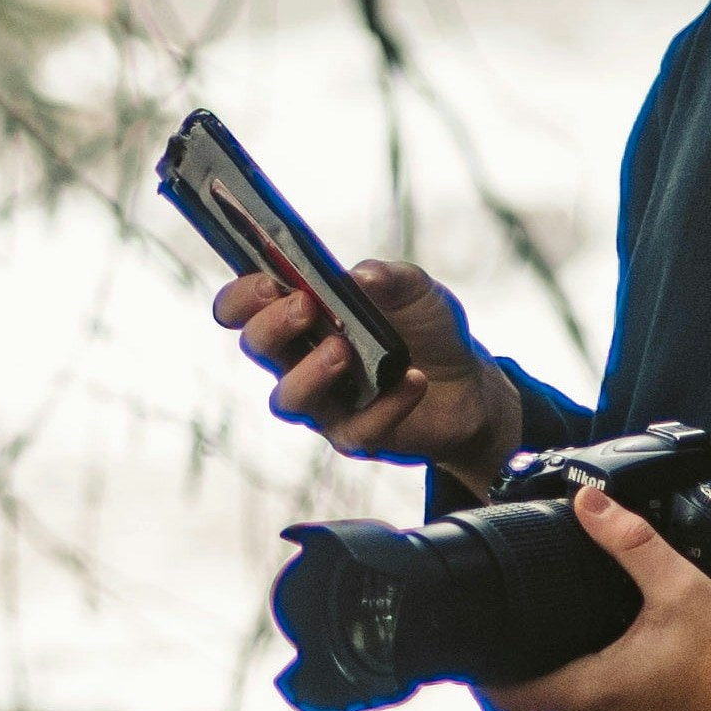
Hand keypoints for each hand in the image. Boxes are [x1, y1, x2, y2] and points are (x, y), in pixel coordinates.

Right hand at [216, 252, 524, 482]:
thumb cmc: (425, 328)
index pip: (243, 309)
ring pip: (288, 399)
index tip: (265, 282)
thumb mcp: (415, 290)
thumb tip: (359, 276)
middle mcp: (299, 360)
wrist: (469, 381)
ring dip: (309, 372)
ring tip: (342, 350)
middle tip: (304, 306)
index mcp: (300, 317)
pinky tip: (412, 379)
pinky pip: (356, 428)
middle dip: (272, 326)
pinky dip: (386, 404)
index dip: (240, 297)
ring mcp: (323, 402)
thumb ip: (389, 278)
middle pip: (257, 348)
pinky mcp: (355, 435)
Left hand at [492, 487, 710, 710]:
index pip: (507, 697)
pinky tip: (627, 663)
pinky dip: (605, 698)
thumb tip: (588, 503)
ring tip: (579, 636)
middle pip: (538, 702)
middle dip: (531, 666)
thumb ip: (629, 541)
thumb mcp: (681, 585)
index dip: (482, 672)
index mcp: (593, 694)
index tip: (476, 644)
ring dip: (570, 681)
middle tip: (532, 622)